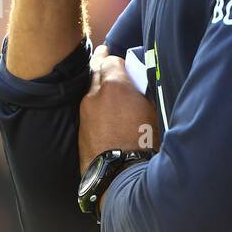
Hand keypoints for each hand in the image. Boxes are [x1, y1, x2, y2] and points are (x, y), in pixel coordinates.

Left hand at [79, 44, 159, 173]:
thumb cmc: (143, 142)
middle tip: (105, 55)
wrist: (120, 175)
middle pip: (95, 69)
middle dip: (101, 63)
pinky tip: (102, 107)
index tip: (120, 59)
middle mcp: (95, 94)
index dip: (116, 59)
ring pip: (90, 89)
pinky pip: (87, 107)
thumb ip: (140, 92)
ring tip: (105, 83)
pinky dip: (94, 102)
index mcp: (115, 85)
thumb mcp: (151, 111)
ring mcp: (84, 111)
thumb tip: (136, 85)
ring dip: (97, 84)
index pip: (110, 60)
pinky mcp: (80, 127)